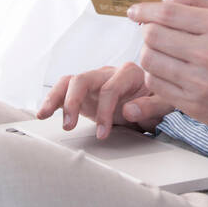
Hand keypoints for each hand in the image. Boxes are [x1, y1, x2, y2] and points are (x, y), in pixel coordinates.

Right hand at [36, 62, 172, 138]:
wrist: (153, 101)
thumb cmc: (157, 101)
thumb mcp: (163, 105)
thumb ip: (150, 107)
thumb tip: (128, 110)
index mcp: (129, 73)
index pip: (110, 88)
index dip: (105, 111)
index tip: (102, 133)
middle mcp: (108, 73)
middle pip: (83, 79)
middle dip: (74, 102)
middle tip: (69, 126)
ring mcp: (94, 81)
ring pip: (69, 82)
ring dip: (56, 98)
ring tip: (44, 115)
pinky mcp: (84, 92)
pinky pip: (64, 90)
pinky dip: (53, 99)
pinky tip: (44, 112)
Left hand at [126, 0, 207, 129]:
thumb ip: (194, 0)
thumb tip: (158, 2)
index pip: (168, 13)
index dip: (145, 10)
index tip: (134, 11)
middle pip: (152, 35)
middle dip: (148, 31)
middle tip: (155, 33)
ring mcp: (201, 83)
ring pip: (149, 60)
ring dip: (149, 53)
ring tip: (162, 52)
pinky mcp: (193, 104)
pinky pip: (154, 84)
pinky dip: (154, 74)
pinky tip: (168, 70)